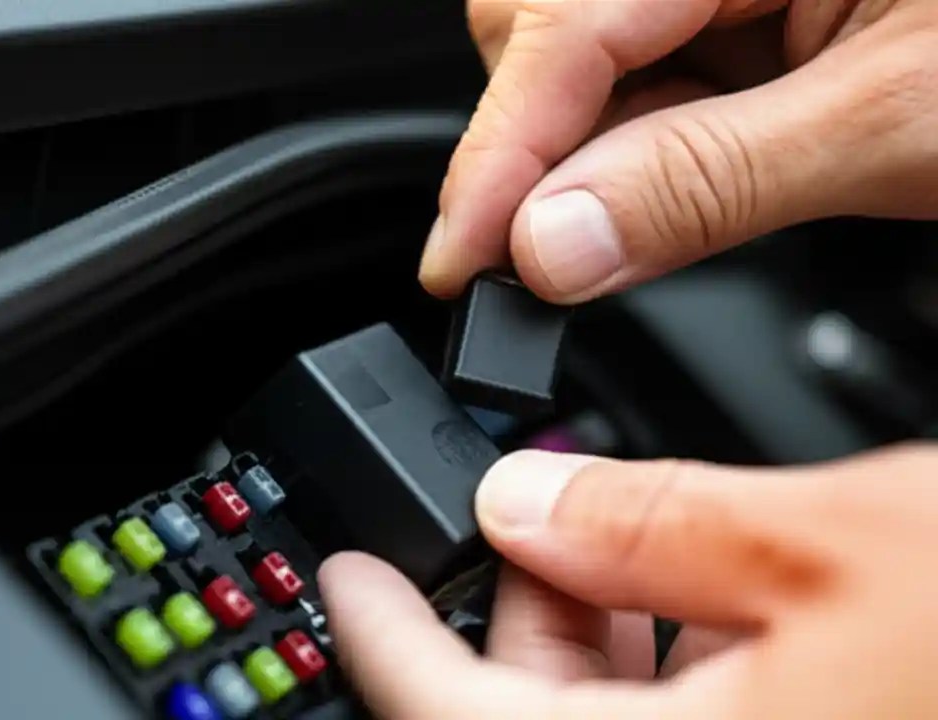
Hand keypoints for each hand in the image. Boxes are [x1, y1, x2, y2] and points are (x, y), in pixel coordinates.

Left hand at [318, 443, 937, 717]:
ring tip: (606, 530)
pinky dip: (677, 669)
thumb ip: (651, 524)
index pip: (437, 715)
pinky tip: (703, 596)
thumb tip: (532, 499)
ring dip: (600, 633)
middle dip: (512, 610)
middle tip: (514, 509)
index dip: (379, 631)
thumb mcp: (832, 546)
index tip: (341, 575)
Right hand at [420, 0, 937, 301]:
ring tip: (681, 189)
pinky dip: (650, 127)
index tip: (459, 261)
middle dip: (539, 138)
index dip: (498, 157)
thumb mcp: (900, 121)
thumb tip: (551, 244)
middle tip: (571, 243)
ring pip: (587, 48)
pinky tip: (699, 159)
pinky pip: (650, 55)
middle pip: (540, 21)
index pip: (562, 29)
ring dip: (597, 139)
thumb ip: (705, 181)